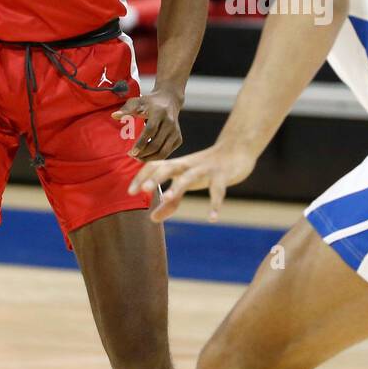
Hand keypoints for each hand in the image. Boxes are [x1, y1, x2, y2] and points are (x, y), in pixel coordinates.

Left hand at [112, 89, 182, 161]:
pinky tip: (146, 155)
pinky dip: (156, 157)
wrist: (169, 101)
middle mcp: (170, 123)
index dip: (141, 143)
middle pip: (157, 144)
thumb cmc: (149, 103)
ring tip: (138, 158)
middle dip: (143, 153)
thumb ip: (126, 109)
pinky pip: (167, 153)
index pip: (150, 130)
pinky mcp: (178, 139)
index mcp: (159, 113)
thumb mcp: (137, 102)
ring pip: (163, 152)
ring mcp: (176, 132)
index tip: (131, 152)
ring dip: (149, 158)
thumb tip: (114, 116)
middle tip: (132, 155)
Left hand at [126, 142, 258, 221]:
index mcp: (177, 165)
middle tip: (144, 190)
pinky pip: (218, 190)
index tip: (130, 192)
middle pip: (168, 167)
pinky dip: (215, 204)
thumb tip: (152, 219)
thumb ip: (171, 201)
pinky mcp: (223, 175)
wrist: (237, 149)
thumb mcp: (187, 182)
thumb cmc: (207, 168)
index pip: (155, 165)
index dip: (141, 177)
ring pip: (189, 177)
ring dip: (177, 186)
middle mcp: (188, 165)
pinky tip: (212, 218)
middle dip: (155, 178)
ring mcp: (206, 169)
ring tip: (166, 198)